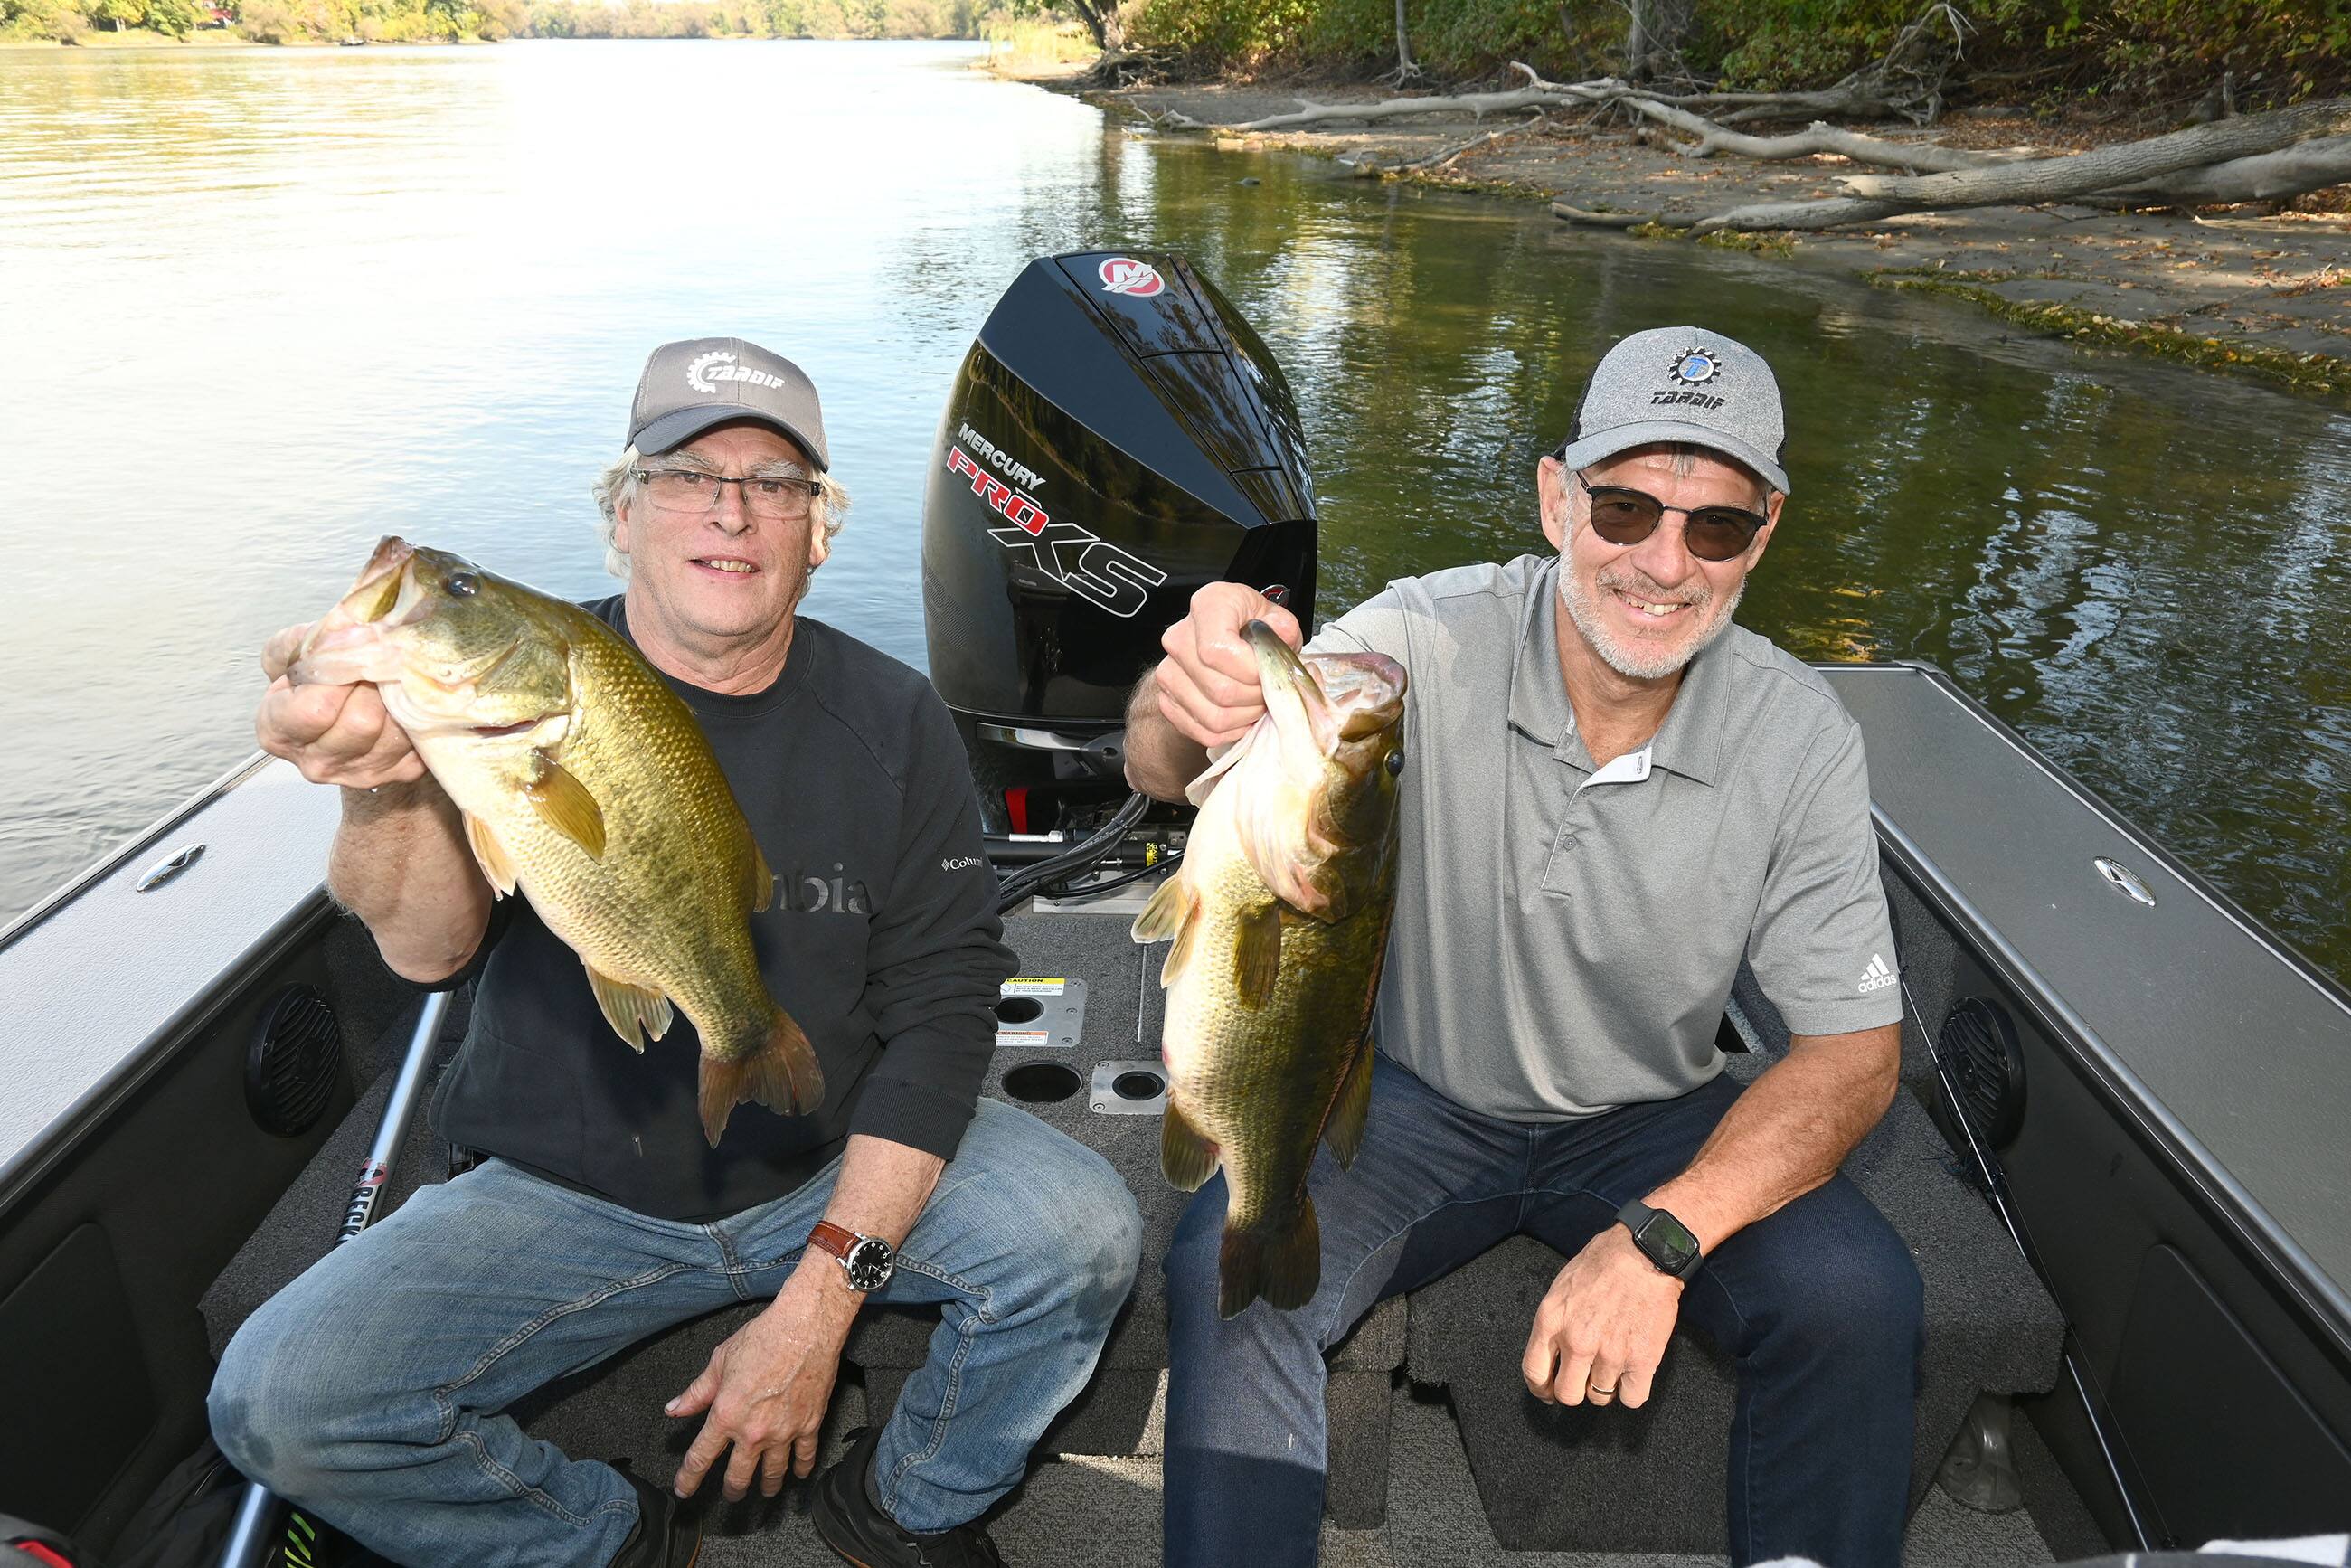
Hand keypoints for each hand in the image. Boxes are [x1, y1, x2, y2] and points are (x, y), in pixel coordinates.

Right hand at [255, 623, 424, 789]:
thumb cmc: (311, 683)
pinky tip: (406, 698)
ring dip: (399, 696)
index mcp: (279, 732)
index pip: (315, 709)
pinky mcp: (399, 773)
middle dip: (375, 682)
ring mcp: (360, 773)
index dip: (339, 675)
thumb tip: (345, 625)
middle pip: (362, 722)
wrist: (339, 709)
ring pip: (395, 731)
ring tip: (391, 676)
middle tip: (379, 659)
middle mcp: (316, 762)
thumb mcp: (291, 652)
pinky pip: (420, 740)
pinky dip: (419, 713)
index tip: (350, 651)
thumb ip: (305, 639)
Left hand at [668, 1263, 857, 1500]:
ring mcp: (784, 1432)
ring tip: (764, 1493)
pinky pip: (805, 1456)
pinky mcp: (809, 1425)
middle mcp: (753, 1431)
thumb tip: (674, 1410)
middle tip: (731, 1495)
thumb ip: (697, 1392)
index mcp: (726, 1415)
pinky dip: (801, 1469)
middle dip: (732, 1490)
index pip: (701, 1457)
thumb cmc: (763, 1338)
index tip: (683, 1490)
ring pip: (773, 1473)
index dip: (688, 1479)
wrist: (805, 1328)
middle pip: (738, 1475)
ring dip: (766, 1486)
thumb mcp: (720, 1361)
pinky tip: (799, 1474)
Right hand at [1151, 583, 1302, 748]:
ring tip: (1257, 704)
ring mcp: (1168, 672)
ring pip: (1214, 716)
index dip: (1250, 672)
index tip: (1267, 673)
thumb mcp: (1272, 615)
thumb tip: (1281, 643)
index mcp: (1208, 607)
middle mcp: (1179, 638)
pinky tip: (1242, 716)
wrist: (1211, 639)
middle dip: (1255, 698)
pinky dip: (1231, 731)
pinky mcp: (1167, 701)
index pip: (1217, 651)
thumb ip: (1283, 628)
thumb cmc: (1245, 625)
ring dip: (1245, 718)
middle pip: (1220, 689)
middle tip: (1268, 692)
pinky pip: (1204, 731)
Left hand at [1521, 1224, 1683, 1409]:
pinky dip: (1632, 1391)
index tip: (1547, 1392)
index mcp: (1551, 1321)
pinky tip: (1633, 1374)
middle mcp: (1577, 1342)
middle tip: (1583, 1381)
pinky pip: (1632, 1399)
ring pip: (1600, 1398)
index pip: (1534, 1372)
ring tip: (1613, 1365)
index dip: (1540, 1389)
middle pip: (1566, 1394)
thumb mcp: (1562, 1287)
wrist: (1644, 1253)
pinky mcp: (1641, 1360)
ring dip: (1605, 1386)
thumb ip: (1554, 1322)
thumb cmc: (1603, 1262)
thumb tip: (1551, 1352)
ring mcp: (1609, 1353)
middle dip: (1573, 1392)